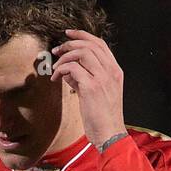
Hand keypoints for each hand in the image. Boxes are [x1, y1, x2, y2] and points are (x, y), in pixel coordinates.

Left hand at [50, 29, 124, 148]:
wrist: (111, 136)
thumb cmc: (104, 120)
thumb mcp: (99, 95)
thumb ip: (86, 80)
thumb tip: (69, 71)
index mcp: (115, 71)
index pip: (100, 44)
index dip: (83, 36)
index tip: (68, 35)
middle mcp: (110, 71)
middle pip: (89, 44)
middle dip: (69, 43)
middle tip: (56, 50)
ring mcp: (102, 78)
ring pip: (81, 53)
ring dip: (64, 57)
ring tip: (55, 67)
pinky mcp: (91, 87)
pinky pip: (72, 68)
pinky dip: (61, 70)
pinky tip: (56, 78)